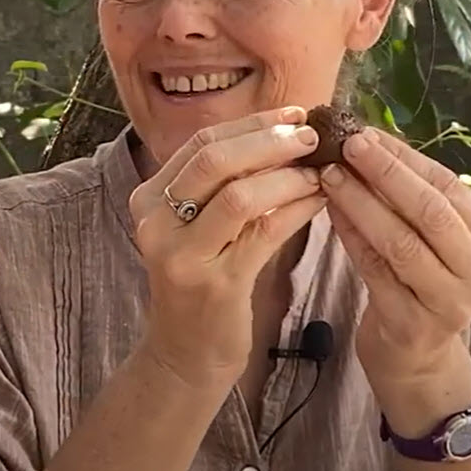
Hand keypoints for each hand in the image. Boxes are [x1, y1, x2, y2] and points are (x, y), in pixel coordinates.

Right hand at [130, 107, 325, 388]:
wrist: (186, 355)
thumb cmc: (204, 282)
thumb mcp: (203, 227)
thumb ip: (227, 184)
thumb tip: (285, 134)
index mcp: (149, 198)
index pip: (202, 142)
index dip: (252, 123)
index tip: (295, 114)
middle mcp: (156, 222)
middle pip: (214, 159)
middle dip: (269, 140)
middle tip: (312, 135)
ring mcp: (180, 255)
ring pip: (239, 196)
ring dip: (288, 177)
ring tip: (321, 170)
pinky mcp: (212, 285)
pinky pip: (263, 234)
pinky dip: (296, 210)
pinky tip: (320, 201)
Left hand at [319, 128, 470, 399]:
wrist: (417, 358)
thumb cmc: (421, 283)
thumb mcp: (433, 241)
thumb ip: (413, 197)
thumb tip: (369, 138)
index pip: (449, 188)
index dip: (406, 158)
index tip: (368, 132)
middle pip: (431, 212)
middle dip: (386, 173)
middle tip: (348, 144)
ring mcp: (449, 303)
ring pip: (401, 242)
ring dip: (361, 202)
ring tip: (330, 174)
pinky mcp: (412, 325)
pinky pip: (375, 270)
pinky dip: (351, 236)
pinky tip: (330, 211)